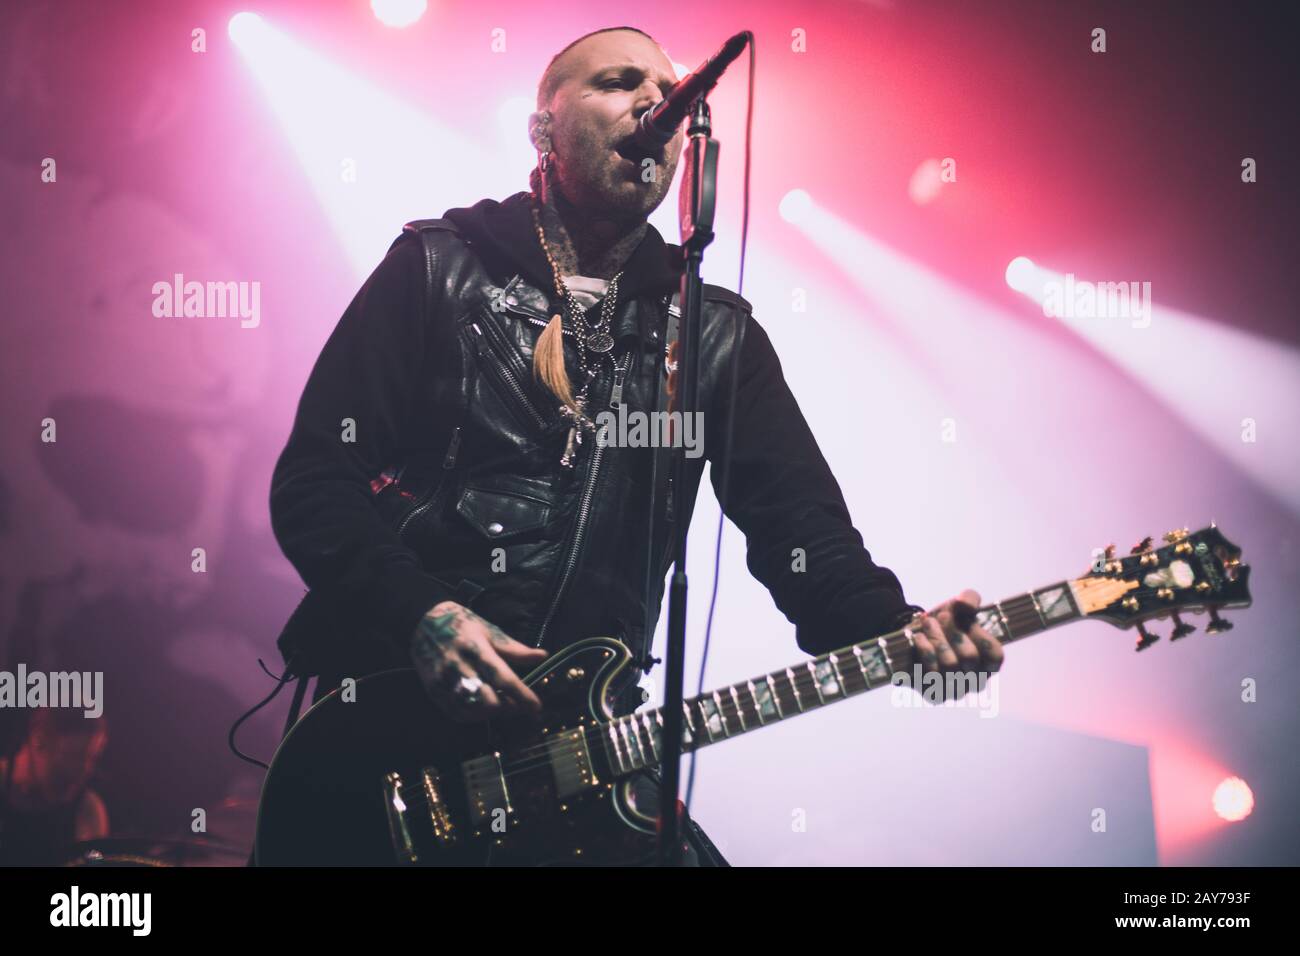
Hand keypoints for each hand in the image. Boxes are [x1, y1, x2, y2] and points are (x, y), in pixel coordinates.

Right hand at [409, 601, 547, 722]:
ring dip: (491, 713)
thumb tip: (543, 656)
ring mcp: (444, 681)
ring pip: (472, 711)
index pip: (503, 678)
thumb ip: (515, 649)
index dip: (522, 695)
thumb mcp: (490, 631)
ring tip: (501, 704)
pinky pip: (456, 713)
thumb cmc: (464, 625)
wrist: (424, 621)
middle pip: (488, 700)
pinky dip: (473, 716)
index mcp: (477, 649)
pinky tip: (483, 708)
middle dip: (508, 707)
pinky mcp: (434, 690)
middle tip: (518, 703)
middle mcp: (459, 667)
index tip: (537, 707)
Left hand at [911, 589, 1003, 699]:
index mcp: (988, 664)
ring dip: (937, 638)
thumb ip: (969, 598)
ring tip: (928, 622)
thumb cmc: (944, 623)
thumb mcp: (958, 606)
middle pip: (969, 657)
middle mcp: (975, 681)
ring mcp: (956, 690)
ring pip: (950, 665)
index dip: (981, 635)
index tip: (967, 619)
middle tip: (940, 616)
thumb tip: (966, 604)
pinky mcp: (934, 694)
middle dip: (953, 631)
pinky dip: (924, 651)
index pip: (995, 656)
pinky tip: (919, 637)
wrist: (913, 636)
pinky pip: (930, 674)